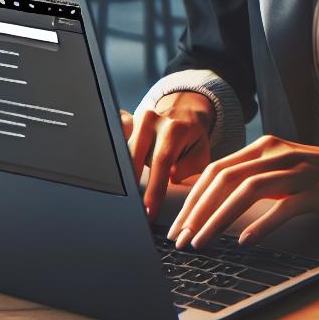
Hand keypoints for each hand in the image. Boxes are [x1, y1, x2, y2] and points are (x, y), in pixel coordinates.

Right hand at [122, 92, 214, 221]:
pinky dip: (118, 158)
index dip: (154, 190)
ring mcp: (137, 119)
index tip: (148, 211)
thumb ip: (189, 167)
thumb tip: (171, 178)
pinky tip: (116, 173)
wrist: (185, 107)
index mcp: (175, 129)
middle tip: (132, 208)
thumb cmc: (193, 136)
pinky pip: (119, 141)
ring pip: (125, 153)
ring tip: (126, 194)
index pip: (162, 163)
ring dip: (126, 174)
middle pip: (135, 158)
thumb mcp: (202, 152)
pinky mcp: (128, 120)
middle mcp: (154, 121)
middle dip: (132, 185)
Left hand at [166, 136, 318, 248]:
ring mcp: (299, 170)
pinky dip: (262, 223)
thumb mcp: (288, 170)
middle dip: (196, 210)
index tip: (177, 226)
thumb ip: (257, 178)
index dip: (192, 198)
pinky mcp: (318, 189)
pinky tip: (246, 241)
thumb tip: (216, 201)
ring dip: (218, 218)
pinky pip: (284, 206)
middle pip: (224, 178)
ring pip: (246, 190)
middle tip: (180, 239)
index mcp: (267, 147)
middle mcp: (278, 154)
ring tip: (201, 243)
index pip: (217, 169)